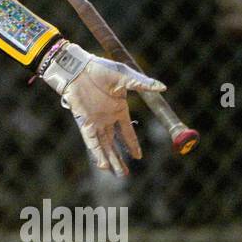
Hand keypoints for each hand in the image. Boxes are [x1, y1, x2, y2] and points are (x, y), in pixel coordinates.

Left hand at [39, 42, 165, 175]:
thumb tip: (163, 87)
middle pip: (114, 143)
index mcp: (118, 109)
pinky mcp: (84, 121)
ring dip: (110, 159)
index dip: (133, 144)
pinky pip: (91, 141)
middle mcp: (107, 118)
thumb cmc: (100, 69)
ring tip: (118, 174)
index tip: (138, 156)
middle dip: (120, 158)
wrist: (78, 67)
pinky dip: (97, 153)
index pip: (127, 131)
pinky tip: (103, 164)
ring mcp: (95, 121)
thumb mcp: (125, 76)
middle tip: (126, 174)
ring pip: (104, 145)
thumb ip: (142, 84)